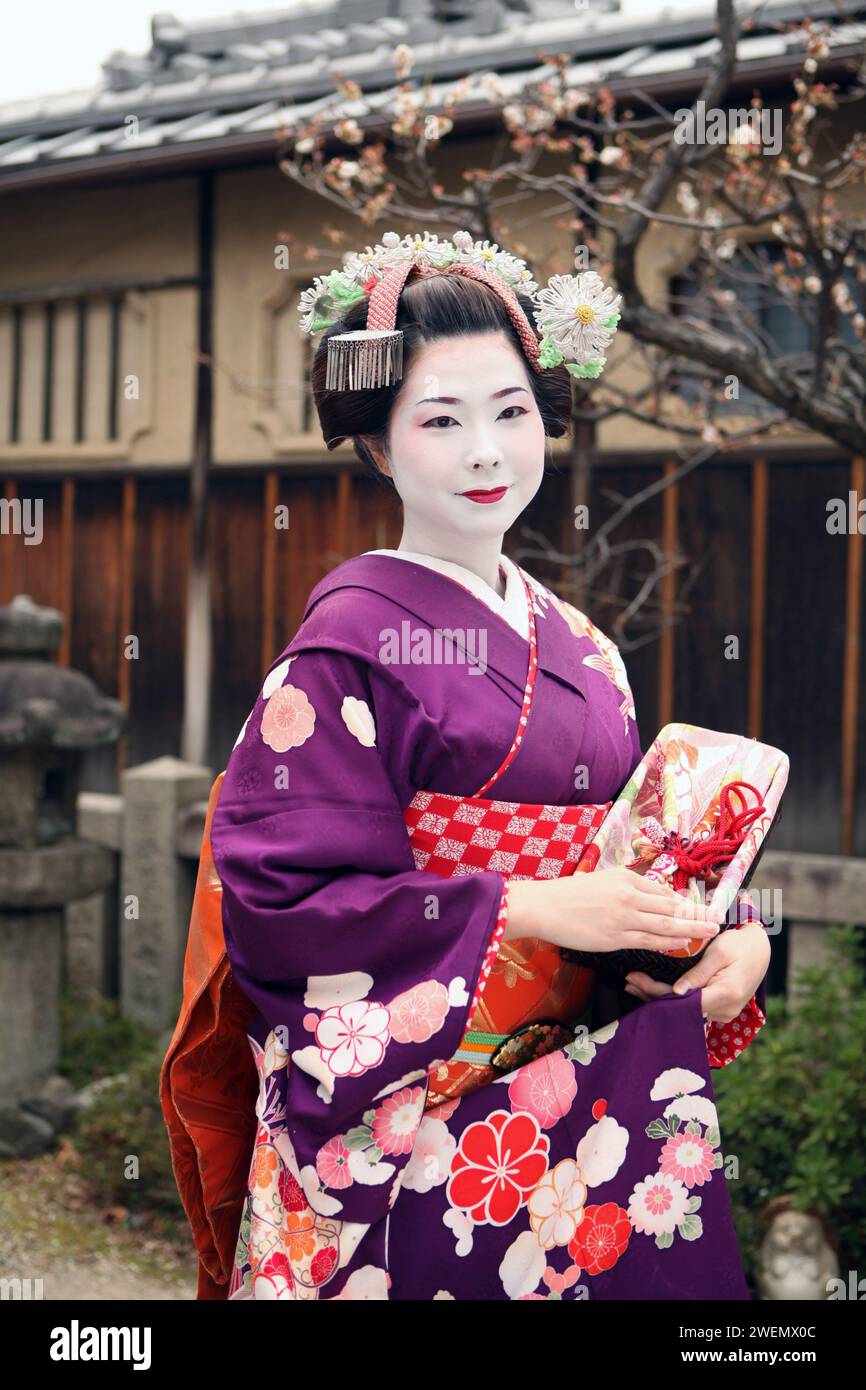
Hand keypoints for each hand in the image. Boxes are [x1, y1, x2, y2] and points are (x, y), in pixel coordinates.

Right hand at [504, 867, 721, 953]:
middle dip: (696, 915)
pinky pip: (648, 941)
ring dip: (690, 929)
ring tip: (709, 932)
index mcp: (626, 879)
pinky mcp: (615, 937)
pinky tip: (681, 943)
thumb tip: (647, 896)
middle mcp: (629, 896)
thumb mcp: (601, 880)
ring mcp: (623, 917)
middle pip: (671, 906)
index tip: (700, 908)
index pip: (663, 891)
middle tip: (716, 920)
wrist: (544, 906)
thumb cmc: (568, 893)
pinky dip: (667, 942)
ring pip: (665, 924)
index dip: (684, 901)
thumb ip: (625, 887)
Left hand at [623, 921, 770, 1024]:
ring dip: (661, 997)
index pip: (684, 1001)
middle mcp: (725, 1009)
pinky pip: (693, 1006)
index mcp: (726, 993)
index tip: (635, 980)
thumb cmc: (741, 944)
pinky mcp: (721, 1010)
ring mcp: (724, 1013)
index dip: (657, 992)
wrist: (761, 949)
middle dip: (653, 995)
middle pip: (681, 1008)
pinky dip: (674, 999)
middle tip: (629, 981)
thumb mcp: (719, 952)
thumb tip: (677, 992)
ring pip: (685, 1009)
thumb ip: (699, 973)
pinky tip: (655, 990)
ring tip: (635, 985)